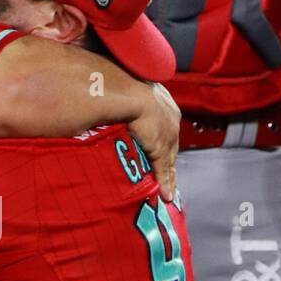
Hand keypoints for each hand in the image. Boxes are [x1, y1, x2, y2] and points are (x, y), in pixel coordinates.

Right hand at [128, 83, 181, 201]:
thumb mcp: (126, 89)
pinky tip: (166, 195)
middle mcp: (171, 121)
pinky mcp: (160, 149)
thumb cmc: (122, 85)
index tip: (161, 152)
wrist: (128, 91)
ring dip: (168, 177)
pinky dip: (165, 183)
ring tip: (167, 191)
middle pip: (171, 147)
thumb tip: (109, 95)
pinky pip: (163, 171)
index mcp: (164, 103)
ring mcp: (167, 136)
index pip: (166, 128)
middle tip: (167, 177)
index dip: (163, 142)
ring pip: (170, 161)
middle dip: (168, 162)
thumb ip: (125, 98)